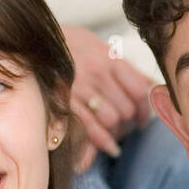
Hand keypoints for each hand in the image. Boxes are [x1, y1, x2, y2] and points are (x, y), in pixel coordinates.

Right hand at [62, 25, 153, 172]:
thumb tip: (152, 86)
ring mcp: (80, 87)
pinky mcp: (64, 101)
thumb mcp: (99, 47)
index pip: (139, 90)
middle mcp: (97, 73)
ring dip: (115, 132)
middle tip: (126, 128)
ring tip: (114, 134)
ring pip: (111, 120)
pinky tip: (109, 148)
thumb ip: (124, 67)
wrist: (36, 39)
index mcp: (109, 58)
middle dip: (129, 124)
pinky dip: (101, 142)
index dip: (145, 110)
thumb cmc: (71, 44)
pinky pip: (89, 127)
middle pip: (127, 109)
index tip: (143, 119)